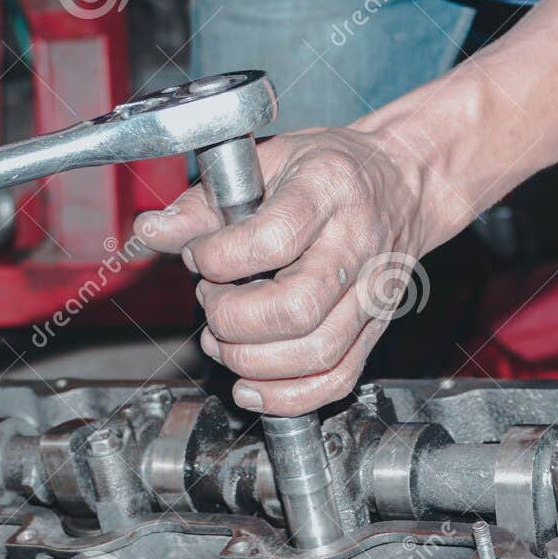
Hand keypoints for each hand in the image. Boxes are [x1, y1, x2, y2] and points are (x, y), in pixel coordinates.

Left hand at [136, 127, 434, 415]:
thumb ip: (205, 202)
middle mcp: (357, 247)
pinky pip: (336, 380)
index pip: (272, 240)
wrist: (404, 183)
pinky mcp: (375, 331)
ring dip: (252, 361)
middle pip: (296, 310)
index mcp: (328, 192)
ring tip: (225, 339)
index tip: (201, 257)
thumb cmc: (330, 172)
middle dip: (232, 319)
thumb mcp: (266, 162)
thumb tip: (153, 232)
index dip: (220, 260)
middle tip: (213, 302)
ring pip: (315, 354)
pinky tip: (251, 384)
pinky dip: (288, 396)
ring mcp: (372, 296)